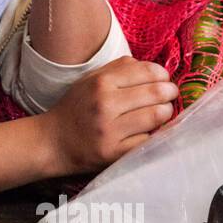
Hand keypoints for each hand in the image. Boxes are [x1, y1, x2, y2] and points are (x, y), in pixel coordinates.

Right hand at [44, 55, 177, 174]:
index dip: (163, 75)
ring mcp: (109, 130)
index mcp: (100, 83)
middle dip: (169, 93)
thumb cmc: (76, 108)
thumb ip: (119, 69)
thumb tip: (153, 69)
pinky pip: (148, 140)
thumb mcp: (89, 80)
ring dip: (165, 113)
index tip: (163, 80)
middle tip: (169, 95)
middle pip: (156, 93)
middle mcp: (105, 104)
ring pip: (156, 116)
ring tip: (162, 112)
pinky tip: (151, 131)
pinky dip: (154, 134)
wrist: (53, 142)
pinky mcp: (113, 153)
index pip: (148, 71)